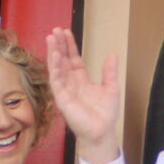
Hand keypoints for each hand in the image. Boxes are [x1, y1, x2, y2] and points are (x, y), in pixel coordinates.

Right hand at [45, 27, 121, 163]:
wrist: (102, 132)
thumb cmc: (105, 114)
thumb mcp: (111, 88)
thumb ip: (109, 72)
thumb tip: (112, 55)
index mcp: (81, 80)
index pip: (72, 59)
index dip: (69, 45)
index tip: (65, 32)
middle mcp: (70, 83)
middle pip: (62, 60)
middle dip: (58, 45)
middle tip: (54, 30)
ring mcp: (65, 90)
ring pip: (56, 68)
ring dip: (53, 53)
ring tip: (51, 38)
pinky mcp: (62, 99)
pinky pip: (56, 81)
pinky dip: (55, 68)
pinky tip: (55, 56)